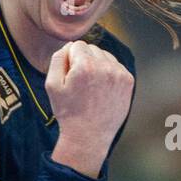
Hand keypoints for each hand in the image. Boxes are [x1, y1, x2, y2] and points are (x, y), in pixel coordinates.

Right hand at [48, 41, 133, 177]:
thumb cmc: (68, 111)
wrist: (89, 136)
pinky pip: (116, 66)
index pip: (77, 44)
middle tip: (80, 83)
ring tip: (91, 87)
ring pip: (105, 56)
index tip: (70, 76)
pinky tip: (102, 89)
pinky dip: (108, 73)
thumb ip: (58, 58)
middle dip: (84, 60)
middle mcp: (105, 67)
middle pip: (92, 48)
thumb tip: (70, 45)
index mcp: (85, 66)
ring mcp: (119, 74)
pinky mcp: (128, 81)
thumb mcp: (52, 84)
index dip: (70, 59)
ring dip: (97, 65)